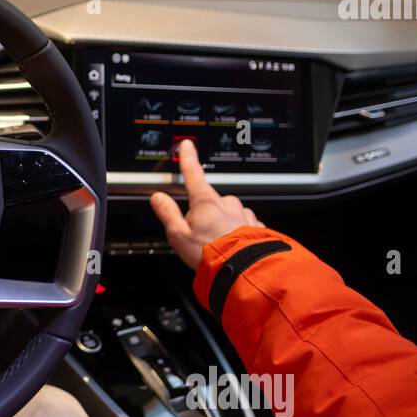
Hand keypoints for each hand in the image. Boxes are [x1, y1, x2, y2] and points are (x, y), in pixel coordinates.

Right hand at [149, 139, 263, 269]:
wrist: (245, 270)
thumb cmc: (211, 255)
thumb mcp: (179, 236)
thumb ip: (168, 213)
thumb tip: (158, 197)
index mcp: (206, 203)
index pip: (193, 175)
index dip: (189, 159)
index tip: (187, 146)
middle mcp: (228, 204)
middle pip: (212, 202)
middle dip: (206, 215)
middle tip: (201, 238)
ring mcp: (244, 214)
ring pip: (230, 215)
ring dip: (224, 227)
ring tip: (219, 247)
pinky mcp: (257, 227)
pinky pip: (244, 226)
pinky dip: (239, 235)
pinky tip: (234, 249)